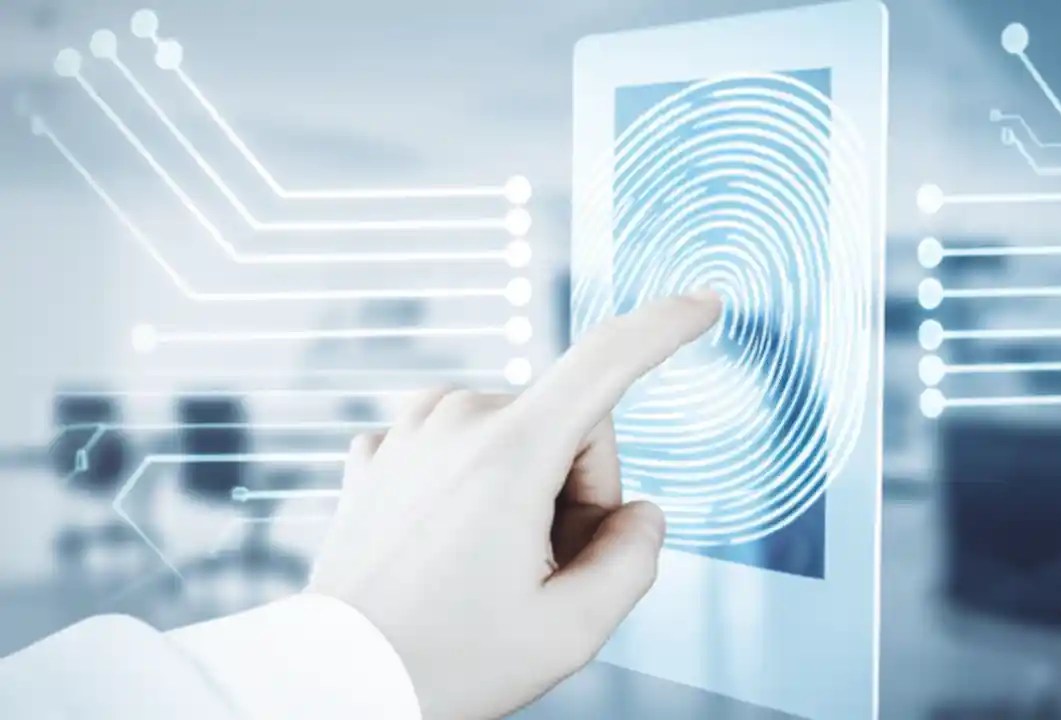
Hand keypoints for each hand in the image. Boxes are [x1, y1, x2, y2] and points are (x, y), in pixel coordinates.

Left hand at [308, 291, 722, 718]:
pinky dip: (472, 484)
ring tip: (491, 561)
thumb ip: (633, 560)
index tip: (705, 302)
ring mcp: (408, 433)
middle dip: (577, 491)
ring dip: (523, 484)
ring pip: (513, 430)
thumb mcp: (570, 633)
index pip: (605, 363)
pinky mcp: (377, 454)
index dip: (663, 329)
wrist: (333, 682)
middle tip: (543, 571)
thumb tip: (640, 515)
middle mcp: (455, 421)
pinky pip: (456, 442)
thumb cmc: (446, 663)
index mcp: (509, 454)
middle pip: (568, 426)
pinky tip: (448, 542)